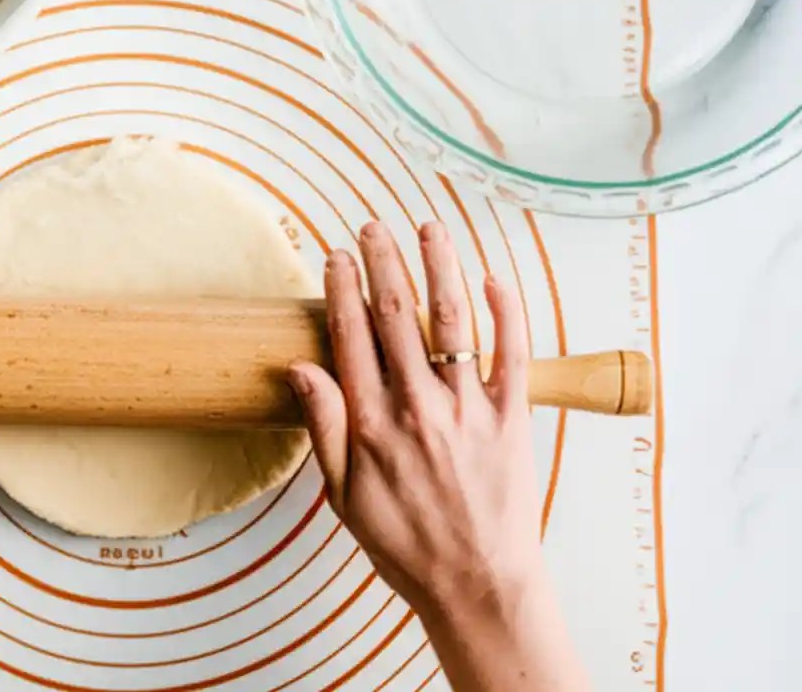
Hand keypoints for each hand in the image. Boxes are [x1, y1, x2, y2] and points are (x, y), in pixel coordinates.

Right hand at [288, 221, 586, 690]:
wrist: (477, 584)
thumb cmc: (406, 545)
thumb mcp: (343, 496)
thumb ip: (324, 427)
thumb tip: (300, 370)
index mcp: (372, 424)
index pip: (352, 336)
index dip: (342, 289)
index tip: (336, 255)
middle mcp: (419, 407)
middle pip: (398, 315)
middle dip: (384, 261)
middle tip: (373, 226)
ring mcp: (469, 408)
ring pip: (453, 319)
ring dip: (440, 266)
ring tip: (429, 228)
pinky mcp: (512, 417)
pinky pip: (512, 352)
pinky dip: (505, 311)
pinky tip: (493, 278)